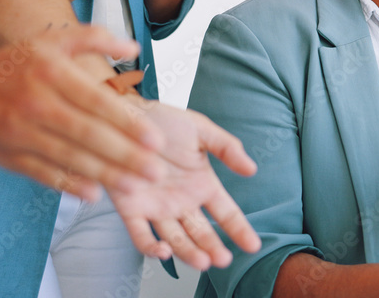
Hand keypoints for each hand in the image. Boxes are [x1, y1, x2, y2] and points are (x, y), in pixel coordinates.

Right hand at [0, 25, 166, 201]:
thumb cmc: (17, 63)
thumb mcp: (54, 40)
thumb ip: (96, 38)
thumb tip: (133, 48)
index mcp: (52, 73)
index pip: (97, 103)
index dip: (128, 124)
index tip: (156, 140)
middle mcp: (36, 103)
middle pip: (88, 134)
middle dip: (125, 156)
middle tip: (156, 171)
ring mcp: (19, 132)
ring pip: (68, 157)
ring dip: (105, 174)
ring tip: (135, 186)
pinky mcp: (6, 155)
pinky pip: (42, 173)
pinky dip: (68, 185)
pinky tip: (94, 194)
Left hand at [106, 98, 260, 270]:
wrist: (126, 115)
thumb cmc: (165, 121)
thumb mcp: (202, 130)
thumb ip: (228, 148)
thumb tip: (251, 170)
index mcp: (203, 185)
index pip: (226, 214)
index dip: (240, 230)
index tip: (253, 245)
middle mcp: (182, 202)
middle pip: (201, 233)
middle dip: (213, 248)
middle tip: (223, 260)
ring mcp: (157, 208)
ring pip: (175, 239)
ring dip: (188, 253)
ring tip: (202, 262)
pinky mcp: (131, 209)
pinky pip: (140, 235)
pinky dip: (150, 248)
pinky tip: (163, 252)